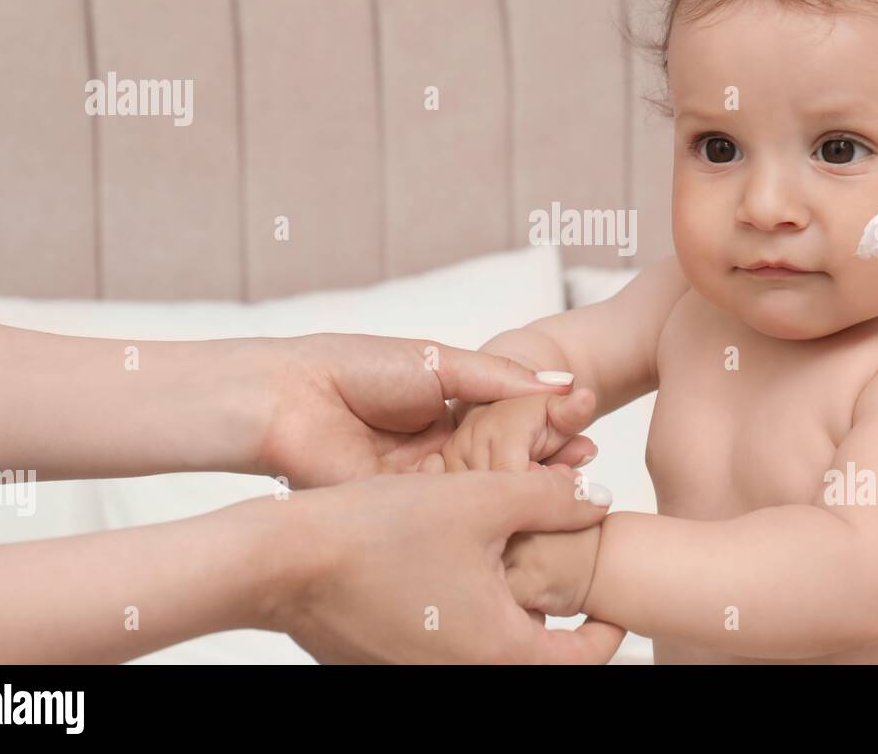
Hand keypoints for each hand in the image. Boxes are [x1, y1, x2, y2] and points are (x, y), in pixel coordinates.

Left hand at [251, 334, 581, 487]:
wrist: (289, 398)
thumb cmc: (354, 367)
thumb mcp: (441, 364)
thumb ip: (501, 378)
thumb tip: (562, 380)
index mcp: (448, 412)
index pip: (512, 428)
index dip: (548, 432)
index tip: (585, 434)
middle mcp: (440, 452)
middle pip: (504, 463)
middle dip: (547, 464)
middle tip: (588, 464)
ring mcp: (423, 484)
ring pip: (484, 491)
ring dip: (524, 490)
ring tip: (569, 486)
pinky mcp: (404, 510)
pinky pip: (451, 512)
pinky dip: (486, 509)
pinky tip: (523, 509)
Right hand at [264, 467, 623, 662]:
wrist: (282, 560)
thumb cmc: (378, 531)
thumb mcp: (482, 499)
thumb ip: (552, 498)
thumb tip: (599, 502)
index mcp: (500, 652)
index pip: (585, 657)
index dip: (609, 626)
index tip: (614, 601)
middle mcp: (462, 676)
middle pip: (534, 655)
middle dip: (556, 615)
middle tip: (565, 574)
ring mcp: (420, 673)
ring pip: (487, 646)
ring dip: (505, 610)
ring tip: (506, 559)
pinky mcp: (386, 661)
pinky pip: (442, 643)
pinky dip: (459, 612)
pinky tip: (446, 564)